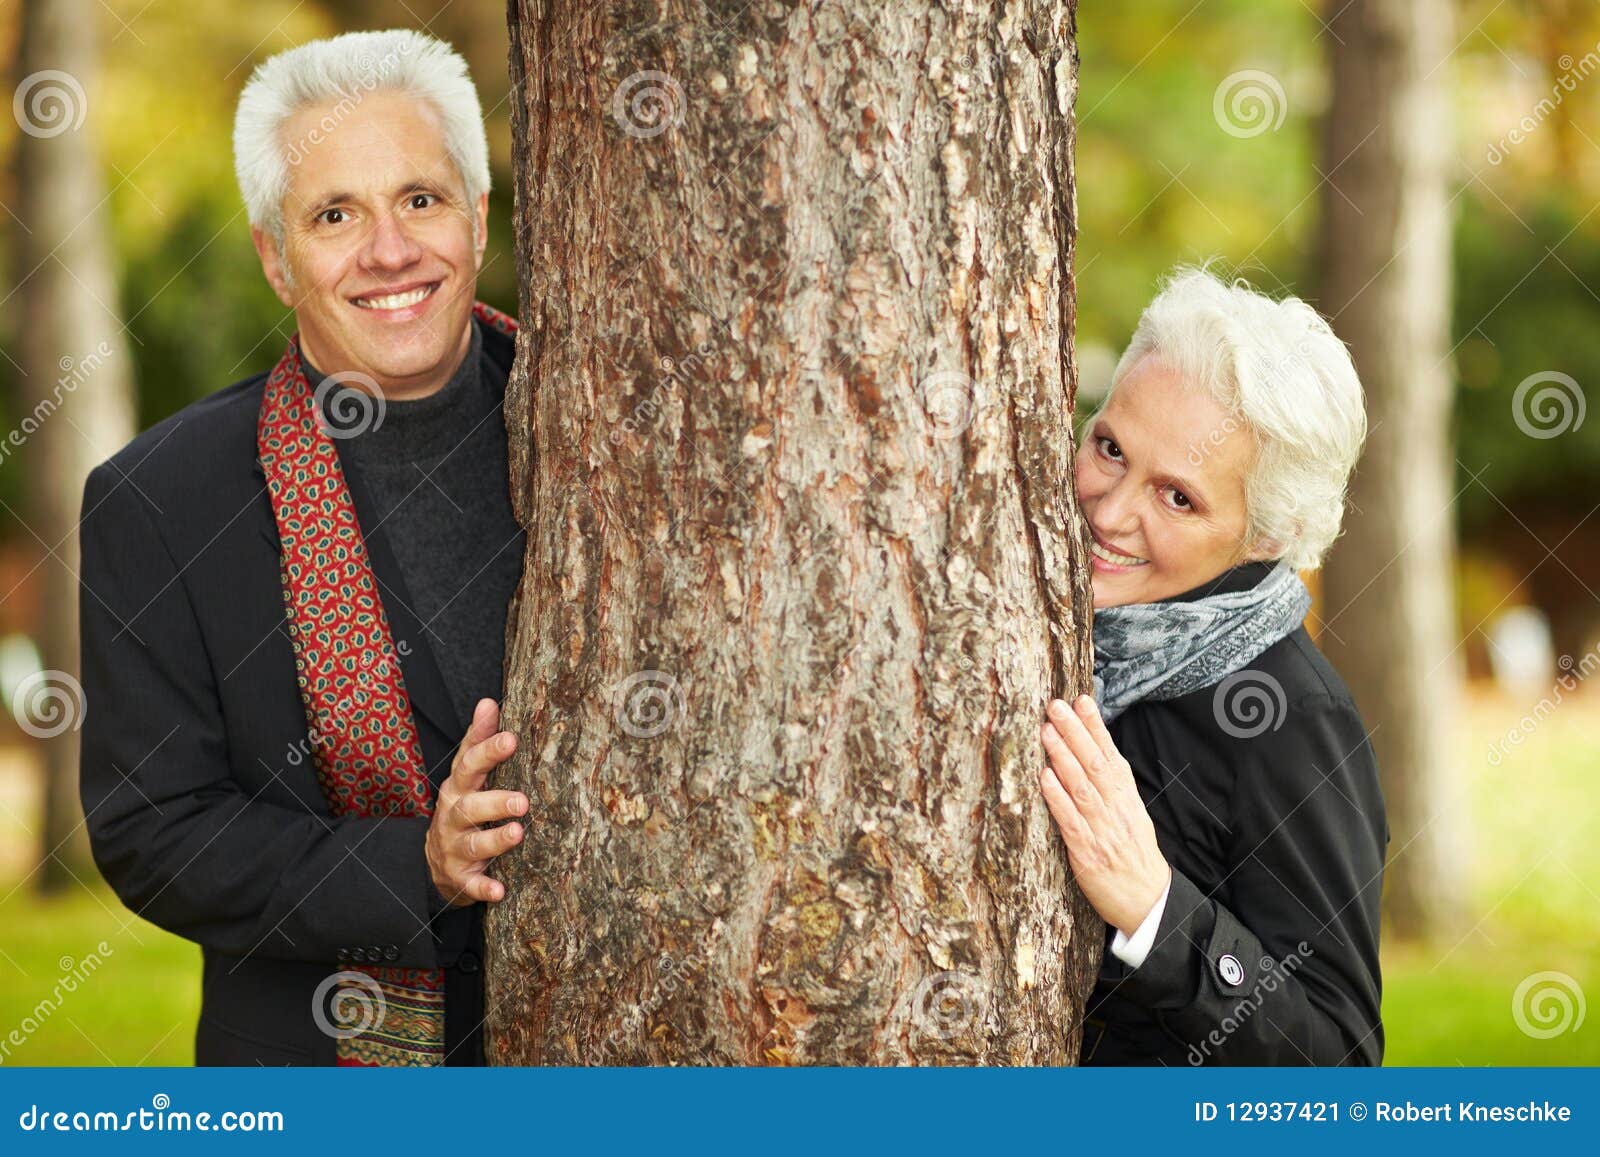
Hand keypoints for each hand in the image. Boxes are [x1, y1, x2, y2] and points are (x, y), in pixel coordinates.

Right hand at [424, 698, 526, 908]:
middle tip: (523, 799)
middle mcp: (453, 816)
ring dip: (495, 840)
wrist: (434, 861)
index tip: (511, 737)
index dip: (488, 750)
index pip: (469, 764)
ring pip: (473, 843)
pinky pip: (470, 885)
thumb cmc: (463, 807)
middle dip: (495, 801)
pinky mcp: (459, 879)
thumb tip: (488, 701)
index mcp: (458, 787)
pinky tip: (500, 891)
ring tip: (517, 833)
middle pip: (469, 805)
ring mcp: (454, 848)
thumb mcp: (466, 775)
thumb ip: (479, 740)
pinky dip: (483, 888)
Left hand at [1038, 694, 1170, 936]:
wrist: (1150, 904)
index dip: (1096, 727)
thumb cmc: (1134, 857)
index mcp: (1128, 800)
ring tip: (1047, 731)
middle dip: (1075, 732)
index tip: (1081, 700)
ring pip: (1082, 787)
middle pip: (1095, 765)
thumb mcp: (1132, 817)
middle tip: (1055, 705)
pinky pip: (1070, 821)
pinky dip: (1057, 797)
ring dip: (1063, 757)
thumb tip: (1093, 752)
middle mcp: (1117, 811)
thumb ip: (1113, 788)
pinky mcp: (1087, 854)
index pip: (1111, 755)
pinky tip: (1044, 777)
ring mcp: (1103, 831)